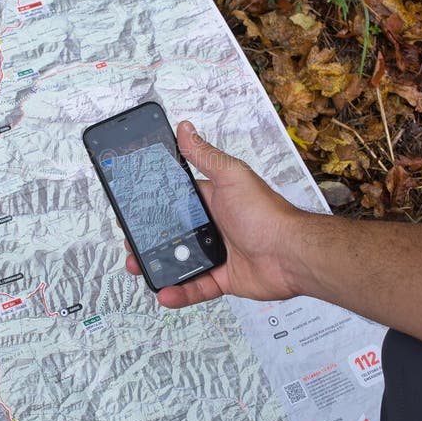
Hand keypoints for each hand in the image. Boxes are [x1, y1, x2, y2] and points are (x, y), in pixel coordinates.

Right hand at [125, 121, 304, 308]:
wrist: (292, 254)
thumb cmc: (266, 213)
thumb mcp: (231, 177)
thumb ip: (205, 155)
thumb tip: (185, 128)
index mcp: (212, 200)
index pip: (175, 200)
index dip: (153, 205)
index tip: (131, 210)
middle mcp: (213, 226)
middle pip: (172, 234)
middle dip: (148, 240)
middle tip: (129, 243)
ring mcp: (217, 254)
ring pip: (178, 262)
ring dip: (157, 267)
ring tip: (138, 268)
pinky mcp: (222, 279)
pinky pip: (195, 288)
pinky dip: (179, 292)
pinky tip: (164, 292)